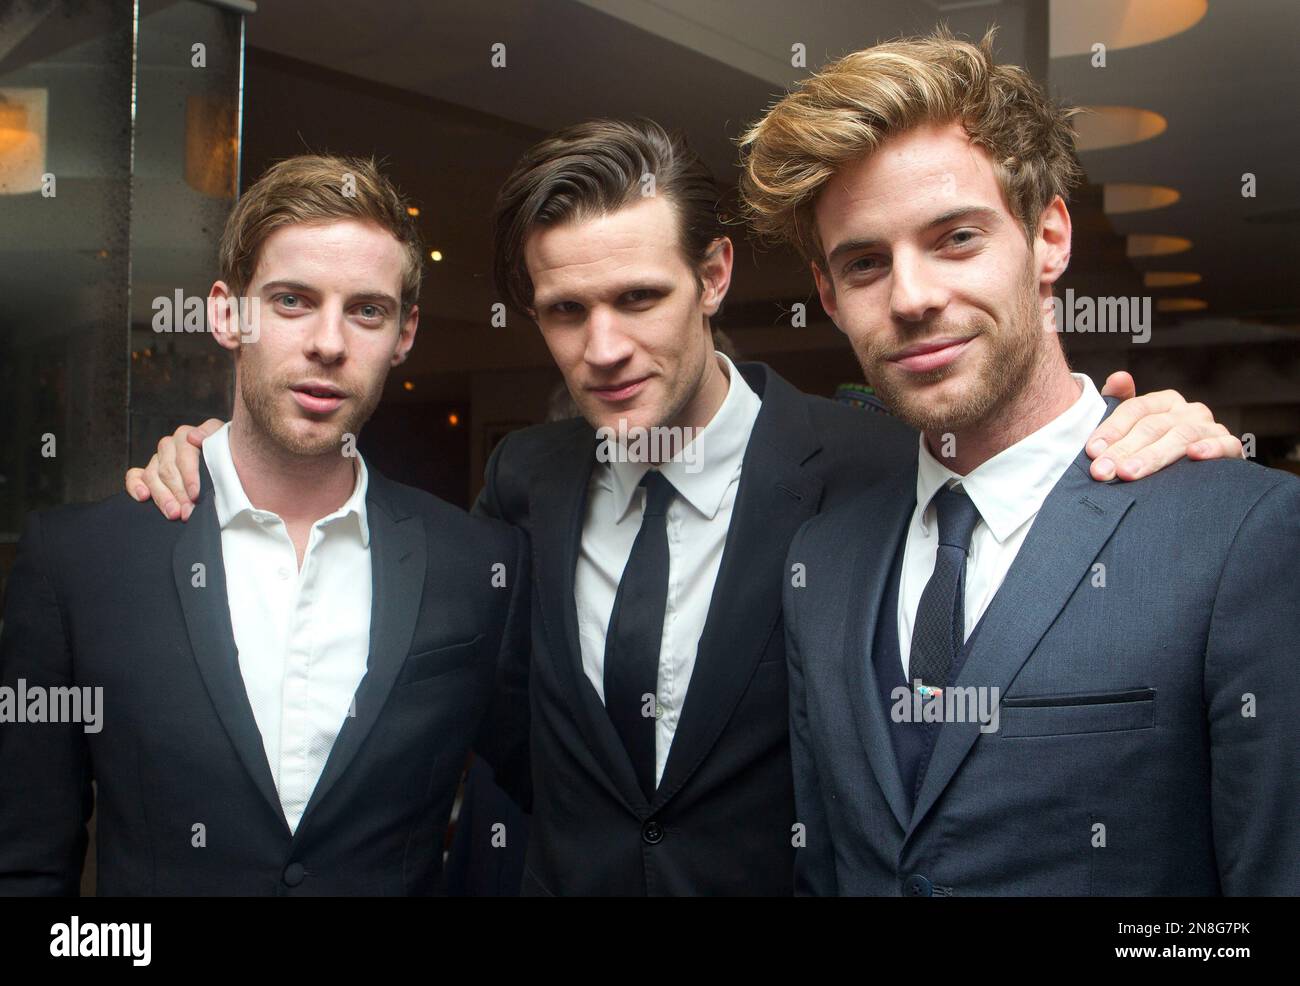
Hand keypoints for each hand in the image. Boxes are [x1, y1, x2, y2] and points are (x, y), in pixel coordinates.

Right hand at [124, 419, 224, 519]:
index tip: (196, 494)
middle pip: (168, 469)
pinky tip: (143, 497)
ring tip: (174, 513)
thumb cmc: (230, 457)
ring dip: (162, 496)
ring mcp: (159, 458)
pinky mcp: (149, 471)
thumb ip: (211, 436)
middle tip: (188, 512)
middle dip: (178, 493)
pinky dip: (135, 486)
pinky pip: (134, 476)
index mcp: (189, 435)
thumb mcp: (227, 444)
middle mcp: (171, 444)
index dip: (189, 475)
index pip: (184, 453)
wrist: (230, 466)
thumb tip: (193, 436)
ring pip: (152, 475)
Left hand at [1090, 371, 1242, 480]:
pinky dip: (1211, 448)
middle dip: (1124, 450)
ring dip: (1153, 455)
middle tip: (1103, 471)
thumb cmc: (1154, 451)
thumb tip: (1118, 377)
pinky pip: (1225, 444)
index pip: (1135, 409)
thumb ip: (1119, 404)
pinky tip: (1193, 456)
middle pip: (1153, 426)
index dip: (1112, 429)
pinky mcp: (1231, 447)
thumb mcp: (1133, 429)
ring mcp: (1210, 427)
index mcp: (1162, 402)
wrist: (1195, 478)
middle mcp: (1187, 411)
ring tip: (1128, 473)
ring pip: (1182, 436)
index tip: (1092, 451)